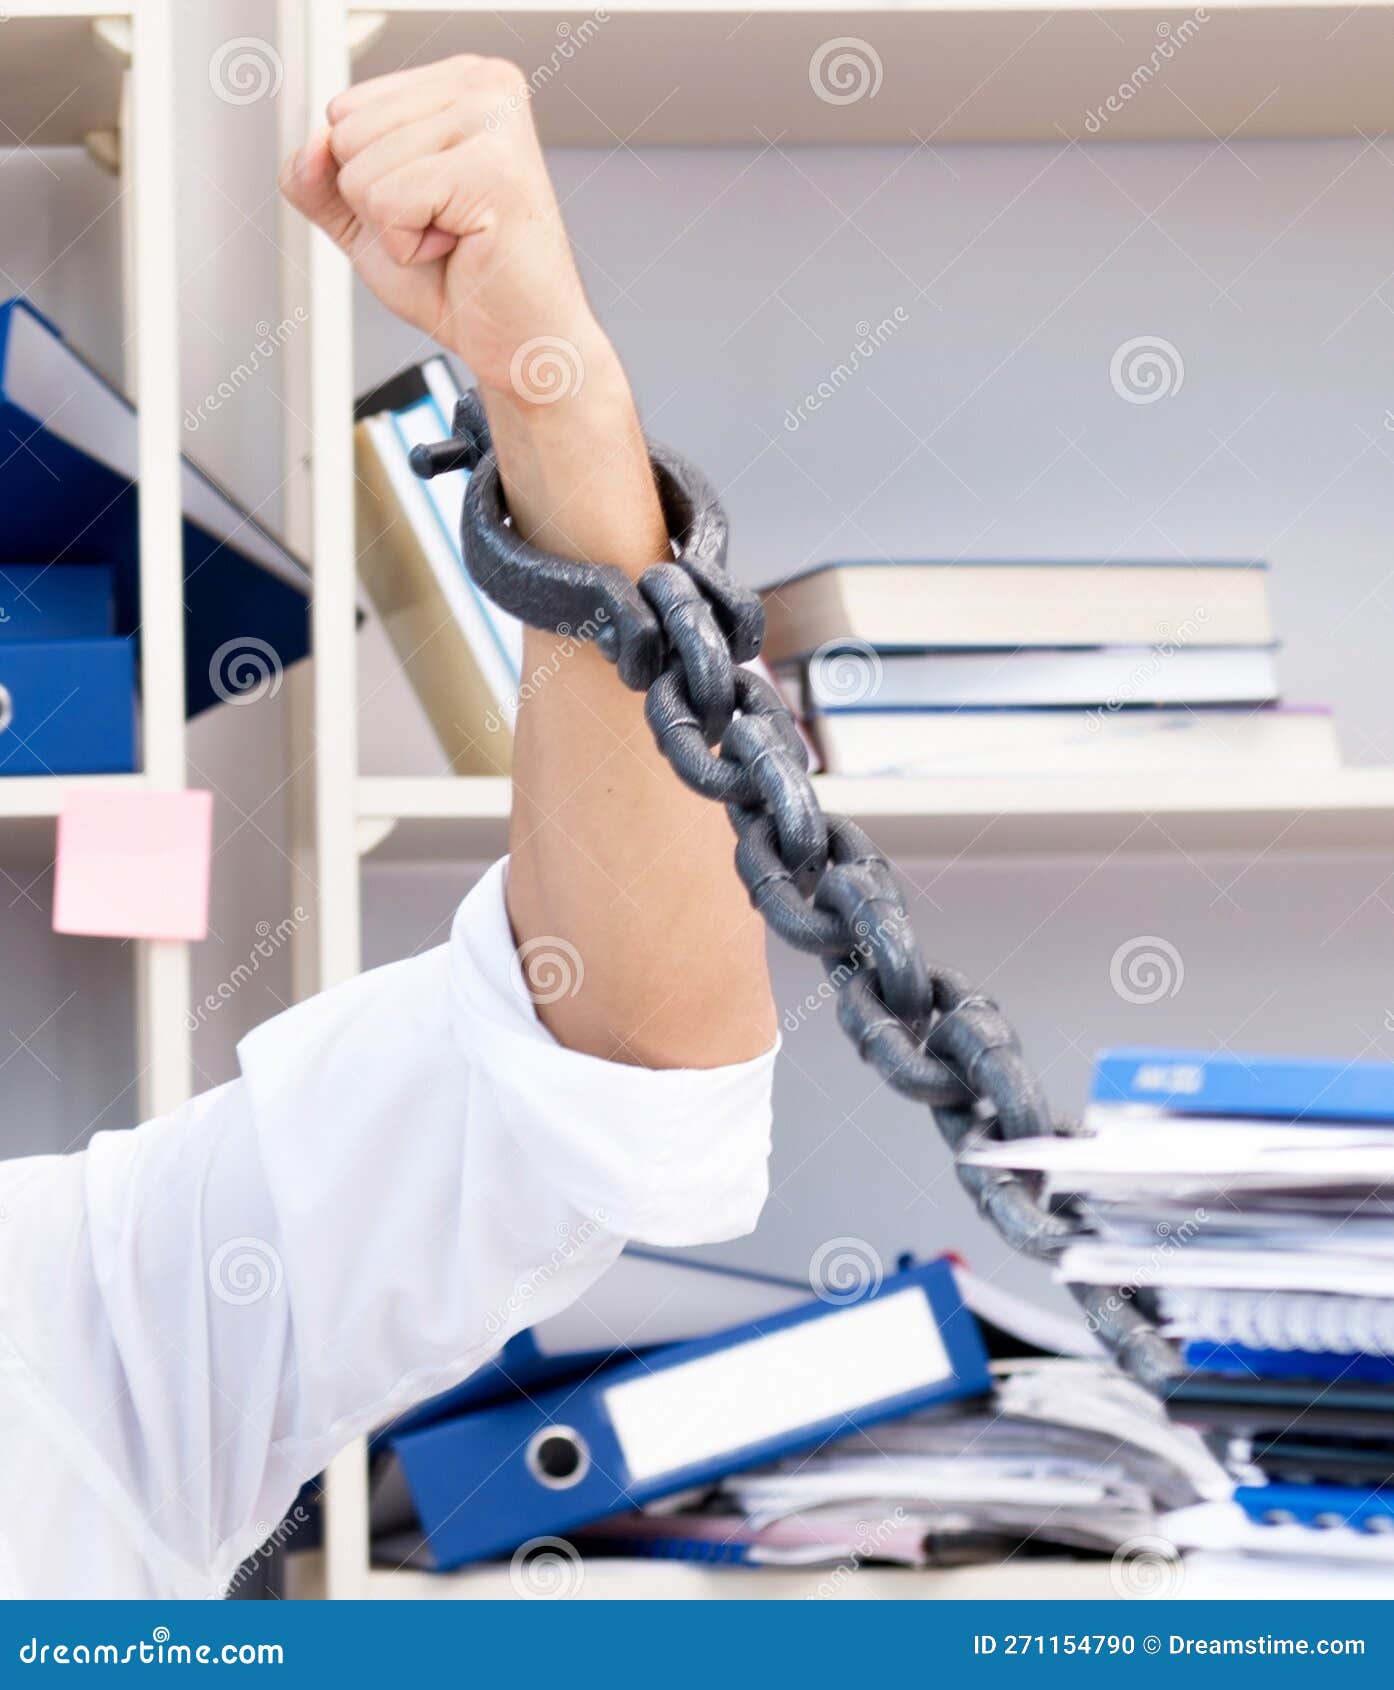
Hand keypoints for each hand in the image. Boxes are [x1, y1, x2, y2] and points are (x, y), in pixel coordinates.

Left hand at [280, 55, 604, 401]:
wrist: (519, 341)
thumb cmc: (464, 283)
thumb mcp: (368, 221)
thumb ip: (320, 179)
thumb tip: (310, 146)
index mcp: (459, 82)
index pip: (344, 111)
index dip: (368, 181)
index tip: (433, 206)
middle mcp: (482, 86)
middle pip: (347, 133)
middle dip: (379, 204)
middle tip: (446, 228)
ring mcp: (492, 121)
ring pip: (362, 170)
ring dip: (397, 229)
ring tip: (456, 238)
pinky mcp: (491, 169)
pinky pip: (386, 203)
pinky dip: (408, 247)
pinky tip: (461, 248)